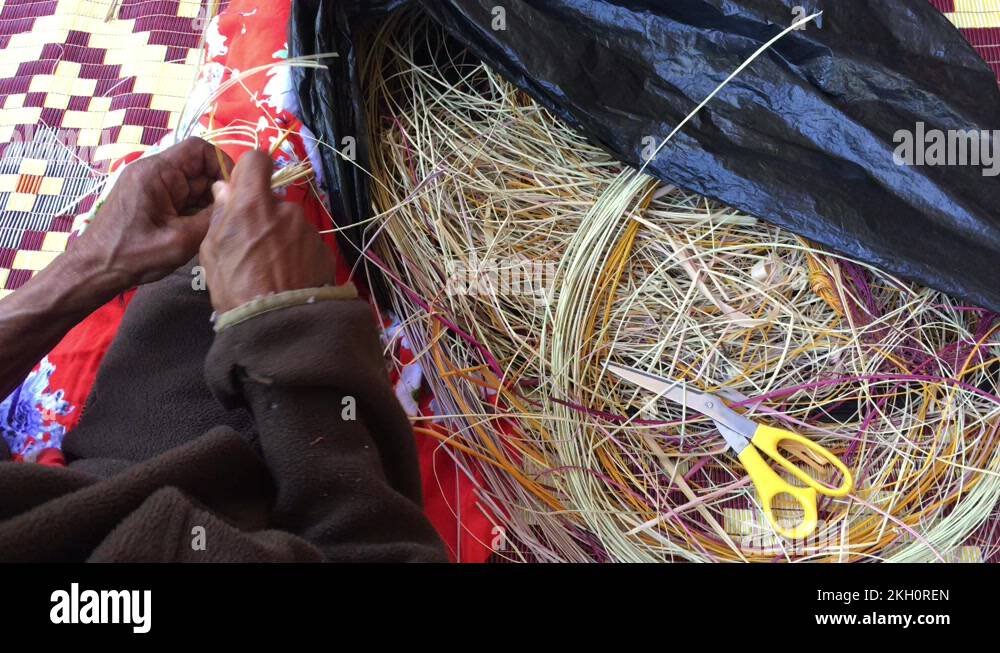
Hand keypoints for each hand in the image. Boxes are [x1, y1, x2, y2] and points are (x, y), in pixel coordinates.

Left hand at [67, 137, 231, 300]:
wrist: (93, 270)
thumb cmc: (133, 256)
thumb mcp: (181, 241)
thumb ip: (212, 219)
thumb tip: (237, 203)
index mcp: (156, 173)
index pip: (200, 149)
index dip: (223, 165)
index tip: (237, 191)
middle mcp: (152, 171)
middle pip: (198, 168)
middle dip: (217, 190)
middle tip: (229, 216)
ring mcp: (149, 185)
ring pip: (192, 184)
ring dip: (206, 203)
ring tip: (215, 227)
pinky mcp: (148, 199)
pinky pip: (180, 196)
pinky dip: (194, 210)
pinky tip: (199, 231)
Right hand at [199, 151, 336, 313]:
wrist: (278, 324)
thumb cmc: (236, 288)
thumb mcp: (212, 251)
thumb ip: (221, 216)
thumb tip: (226, 190)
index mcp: (253, 205)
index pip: (257, 160)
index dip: (249, 170)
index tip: (243, 188)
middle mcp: (286, 210)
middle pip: (274, 200)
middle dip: (264, 216)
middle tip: (254, 247)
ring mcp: (308, 231)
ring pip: (291, 225)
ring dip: (282, 238)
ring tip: (272, 269)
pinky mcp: (324, 251)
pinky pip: (306, 245)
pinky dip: (298, 256)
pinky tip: (290, 278)